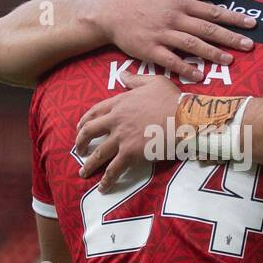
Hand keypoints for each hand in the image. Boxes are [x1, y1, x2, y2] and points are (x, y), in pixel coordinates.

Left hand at [75, 73, 181, 189]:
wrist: (184, 118)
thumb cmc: (172, 99)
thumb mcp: (153, 82)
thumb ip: (135, 79)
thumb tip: (122, 74)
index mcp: (120, 103)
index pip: (95, 111)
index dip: (85, 120)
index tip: (79, 127)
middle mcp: (115, 120)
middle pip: (89, 132)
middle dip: (81, 141)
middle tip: (78, 149)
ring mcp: (121, 137)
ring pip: (98, 153)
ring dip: (89, 164)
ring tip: (83, 172)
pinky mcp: (129, 153)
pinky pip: (114, 169)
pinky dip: (107, 180)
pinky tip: (102, 188)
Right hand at [101, 0, 255, 77]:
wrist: (115, 13)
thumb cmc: (146, 0)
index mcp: (182, 3)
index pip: (213, 10)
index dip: (233, 18)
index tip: (251, 24)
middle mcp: (175, 18)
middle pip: (206, 28)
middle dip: (229, 37)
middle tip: (248, 45)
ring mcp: (162, 34)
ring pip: (191, 44)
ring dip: (211, 53)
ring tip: (229, 60)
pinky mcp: (150, 50)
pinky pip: (170, 60)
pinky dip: (185, 68)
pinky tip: (199, 75)